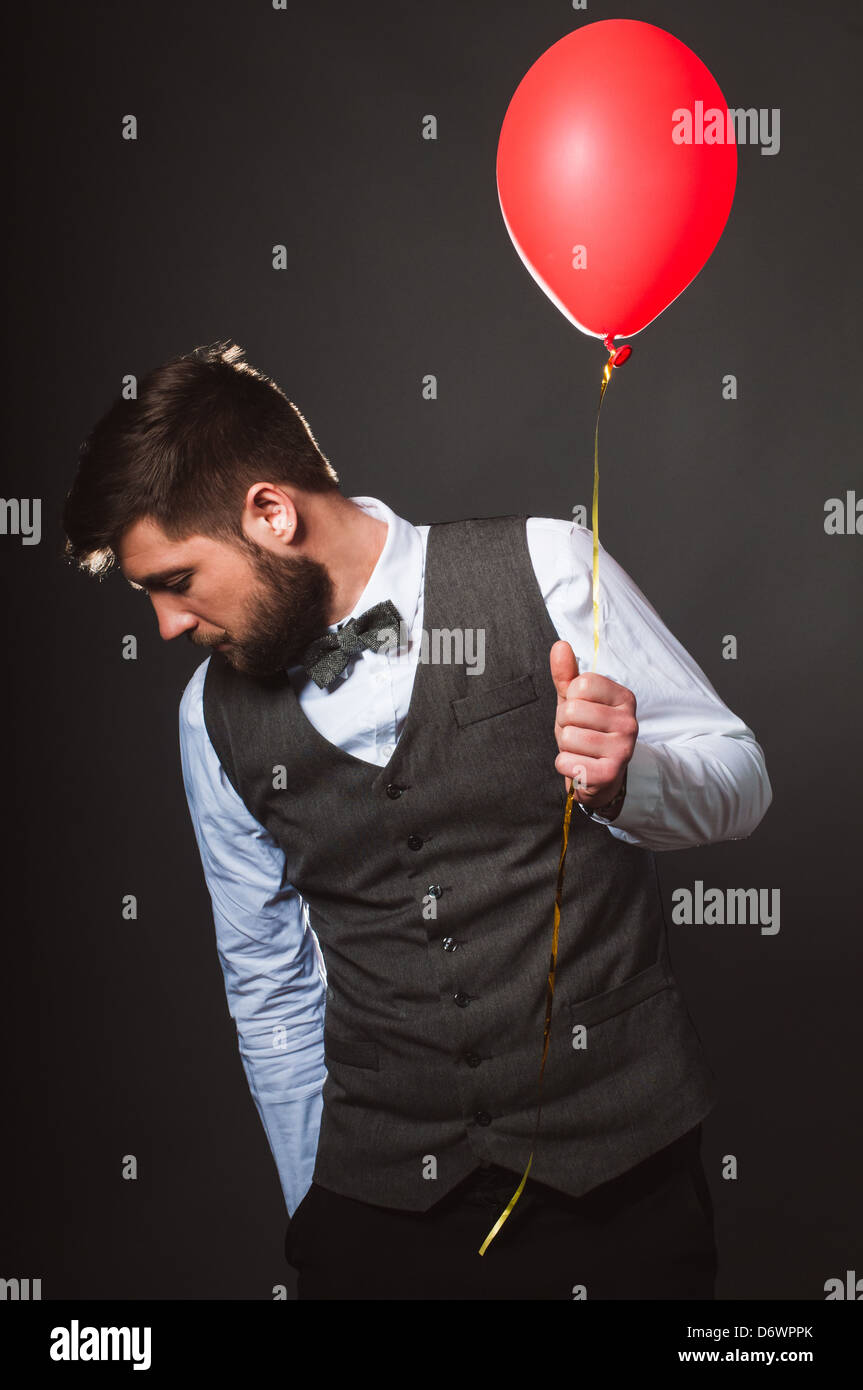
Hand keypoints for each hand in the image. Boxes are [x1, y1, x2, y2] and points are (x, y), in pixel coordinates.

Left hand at [550, 640, 637, 811]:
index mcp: (624, 698)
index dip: (571, 699)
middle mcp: (629, 722)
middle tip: (578, 734)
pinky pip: (567, 762)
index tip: (581, 712)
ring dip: (565, 746)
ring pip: (568, 737)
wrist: (600, 775)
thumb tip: (560, 646)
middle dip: (565, 724)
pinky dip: (565, 765)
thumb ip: (567, 675)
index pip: (582, 684)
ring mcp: (623, 749)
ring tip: (580, 750)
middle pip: (571, 710)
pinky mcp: (610, 773)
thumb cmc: (587, 732)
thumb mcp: (576, 701)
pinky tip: (580, 765)